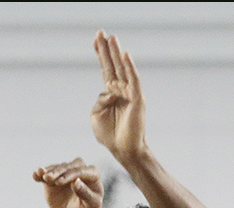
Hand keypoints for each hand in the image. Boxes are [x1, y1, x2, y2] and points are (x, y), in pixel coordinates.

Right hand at [32, 158, 101, 207]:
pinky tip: (35, 176)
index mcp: (93, 175)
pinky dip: (40, 174)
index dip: (70, 175)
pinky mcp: (53, 176)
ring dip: (48, 172)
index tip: (60, 182)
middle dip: (58, 171)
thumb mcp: (91, 205)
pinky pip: (46, 173)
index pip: (82, 171)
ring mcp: (65, 172)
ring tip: (40, 175)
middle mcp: (79, 169)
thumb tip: (76, 181)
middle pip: (69, 166)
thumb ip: (85, 193)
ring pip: (57, 168)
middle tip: (48, 179)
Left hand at [90, 32, 146, 163]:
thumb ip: (99, 100)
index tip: (95, 39)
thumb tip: (108, 91)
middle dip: (107, 48)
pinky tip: (125, 55)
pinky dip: (130, 68)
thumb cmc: (110, 135)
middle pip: (113, 64)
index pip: (105, 68)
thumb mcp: (95, 115)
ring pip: (123, 69)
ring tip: (113, 38)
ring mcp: (130, 93)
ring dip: (117, 53)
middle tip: (103, 32)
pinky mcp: (137, 99)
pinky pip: (133, 80)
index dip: (100, 54)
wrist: (123, 150)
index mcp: (111, 92)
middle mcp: (121, 90)